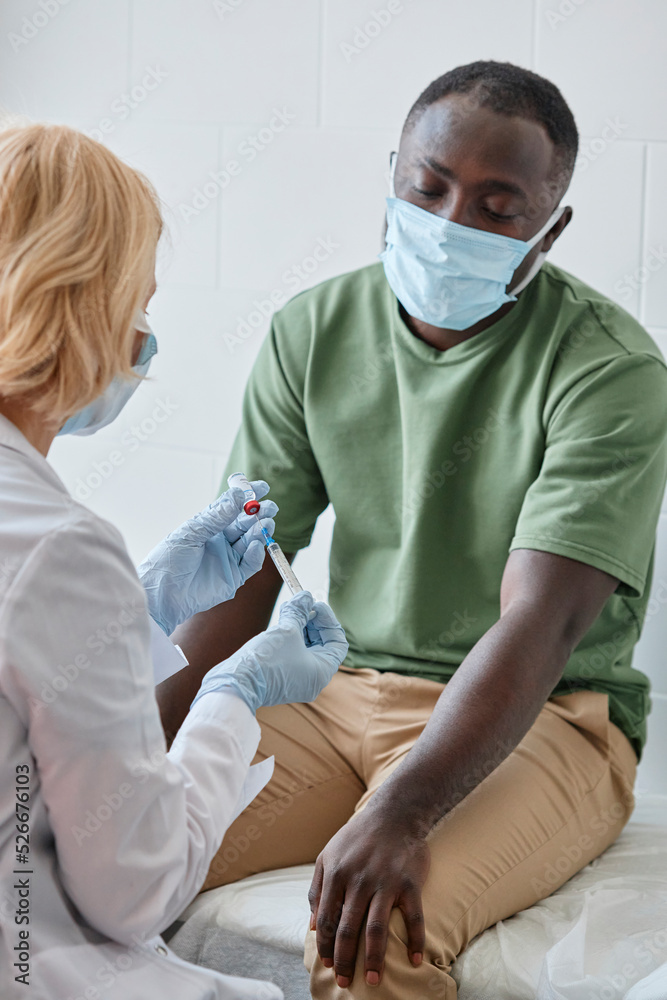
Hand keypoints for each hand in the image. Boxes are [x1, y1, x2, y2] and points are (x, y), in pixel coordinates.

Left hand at [137, 481, 276, 634]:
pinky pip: (250, 564)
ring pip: (250, 542)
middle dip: (258, 514)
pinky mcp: (233, 577)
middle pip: (245, 523)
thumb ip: (216, 517)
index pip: (231, 507)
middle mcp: (220, 540)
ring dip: (260, 531)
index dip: (247, 496)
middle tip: (269, 506)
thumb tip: (238, 496)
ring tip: (266, 522)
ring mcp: (227, 558)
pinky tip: (254, 545)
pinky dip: (255, 554)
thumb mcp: (191, 533)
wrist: (161, 595)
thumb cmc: (169, 560)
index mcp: (208, 526)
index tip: (262, 487)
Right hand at [192, 590, 348, 713]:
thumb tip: (306, 597)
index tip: (315, 605)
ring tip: (289, 612)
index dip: (328, 620)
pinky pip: (294, 655)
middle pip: (323, 645)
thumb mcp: (287, 630)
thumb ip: (300, 611)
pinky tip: (282, 624)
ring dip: (301, 628)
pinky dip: (292, 639)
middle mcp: (313, 679)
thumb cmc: (266, 660)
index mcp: (322, 672)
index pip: (337, 642)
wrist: (236, 684)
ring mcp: (297, 680)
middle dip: (313, 622)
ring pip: (307, 649)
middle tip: (302, 605)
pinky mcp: (282, 678)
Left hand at [308, 806, 429, 988]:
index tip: (327, 965)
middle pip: (347, 929)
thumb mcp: (329, 855)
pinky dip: (415, 941)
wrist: (395, 813)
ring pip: (376, 929)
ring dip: (373, 959)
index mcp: (336, 873)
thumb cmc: (357, 837)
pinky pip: (414, 918)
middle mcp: (359, 880)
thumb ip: (318, 889)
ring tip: (372, 980)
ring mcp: (385, 882)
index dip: (325, 946)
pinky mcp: (409, 883)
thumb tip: (313, 926)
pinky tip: (414, 961)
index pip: (327, 919)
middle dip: (344, 960)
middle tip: (344, 982)